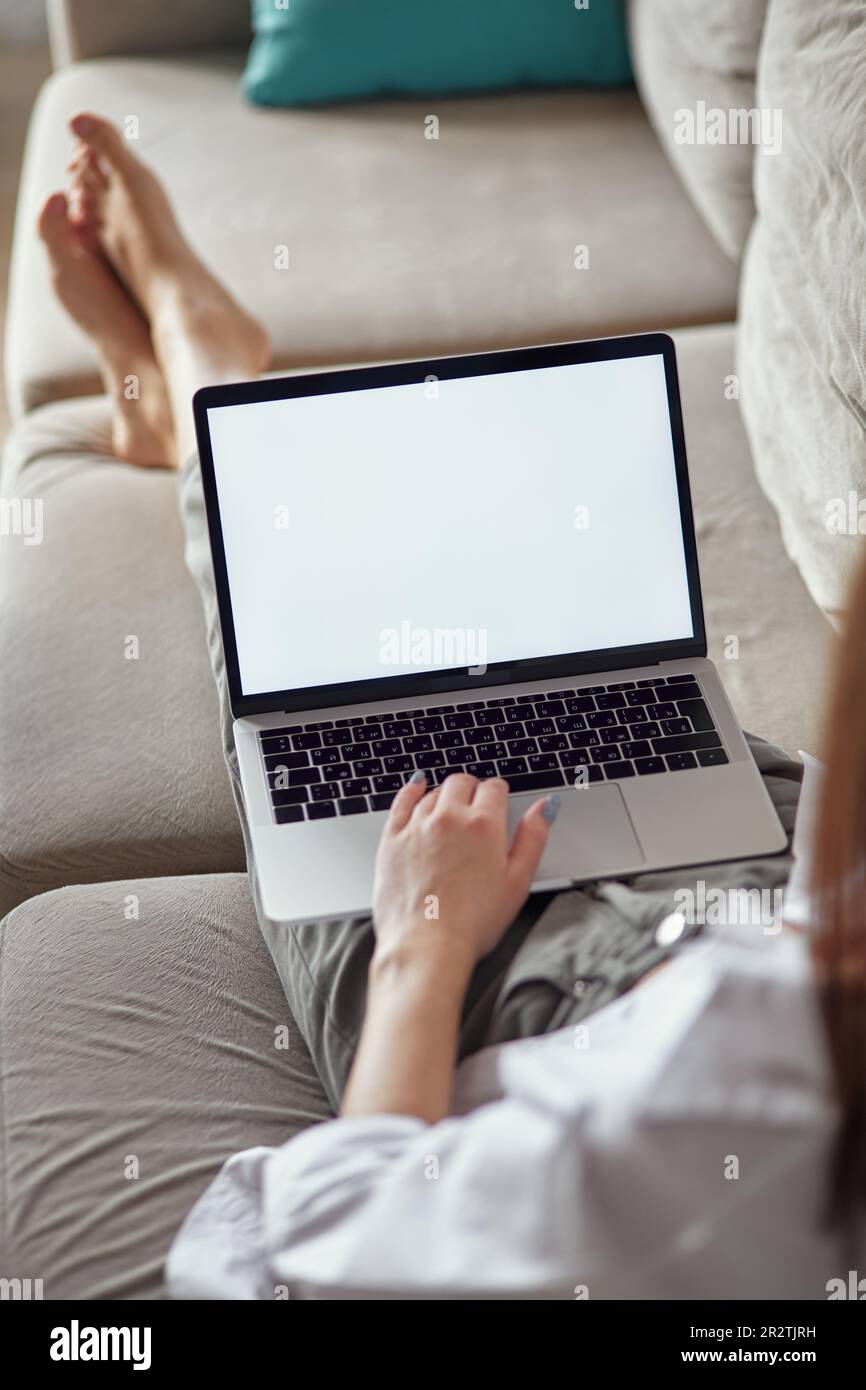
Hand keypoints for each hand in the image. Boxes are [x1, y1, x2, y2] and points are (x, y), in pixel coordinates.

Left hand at [371, 772, 558, 983]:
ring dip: (445, 795)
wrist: (426, 946)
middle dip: (472, 789)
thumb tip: (546, 806)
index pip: (493, 788)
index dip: (499, 792)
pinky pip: (401, 802)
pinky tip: (417, 786)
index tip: (499, 798)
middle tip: (476, 802)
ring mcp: (417, 827)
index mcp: (484, 825)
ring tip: (451, 808)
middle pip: (461, 783)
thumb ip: (533, 838)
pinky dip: (411, 791)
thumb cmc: (474, 922)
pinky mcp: (392, 840)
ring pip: (433, 793)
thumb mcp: (518, 881)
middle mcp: (449, 818)